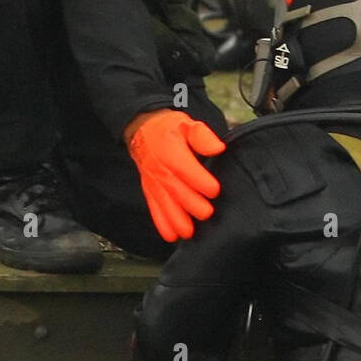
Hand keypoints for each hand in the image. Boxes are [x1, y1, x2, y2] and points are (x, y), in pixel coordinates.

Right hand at [126, 110, 225, 241]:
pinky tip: (171, 236)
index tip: (214, 190)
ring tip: (188, 232)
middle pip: (176, 191)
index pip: (185, 169)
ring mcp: (154, 182)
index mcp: (171, 152)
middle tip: (207, 214)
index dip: (200, 181)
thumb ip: (202, 136)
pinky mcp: (150, 191)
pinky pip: (154, 209)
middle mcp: (161, 170)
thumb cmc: (169, 129)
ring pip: (165, 204)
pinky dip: (162, 223)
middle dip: (192, 205)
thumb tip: (217, 148)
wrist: (143, 131)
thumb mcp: (187, 124)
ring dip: (176, 220)